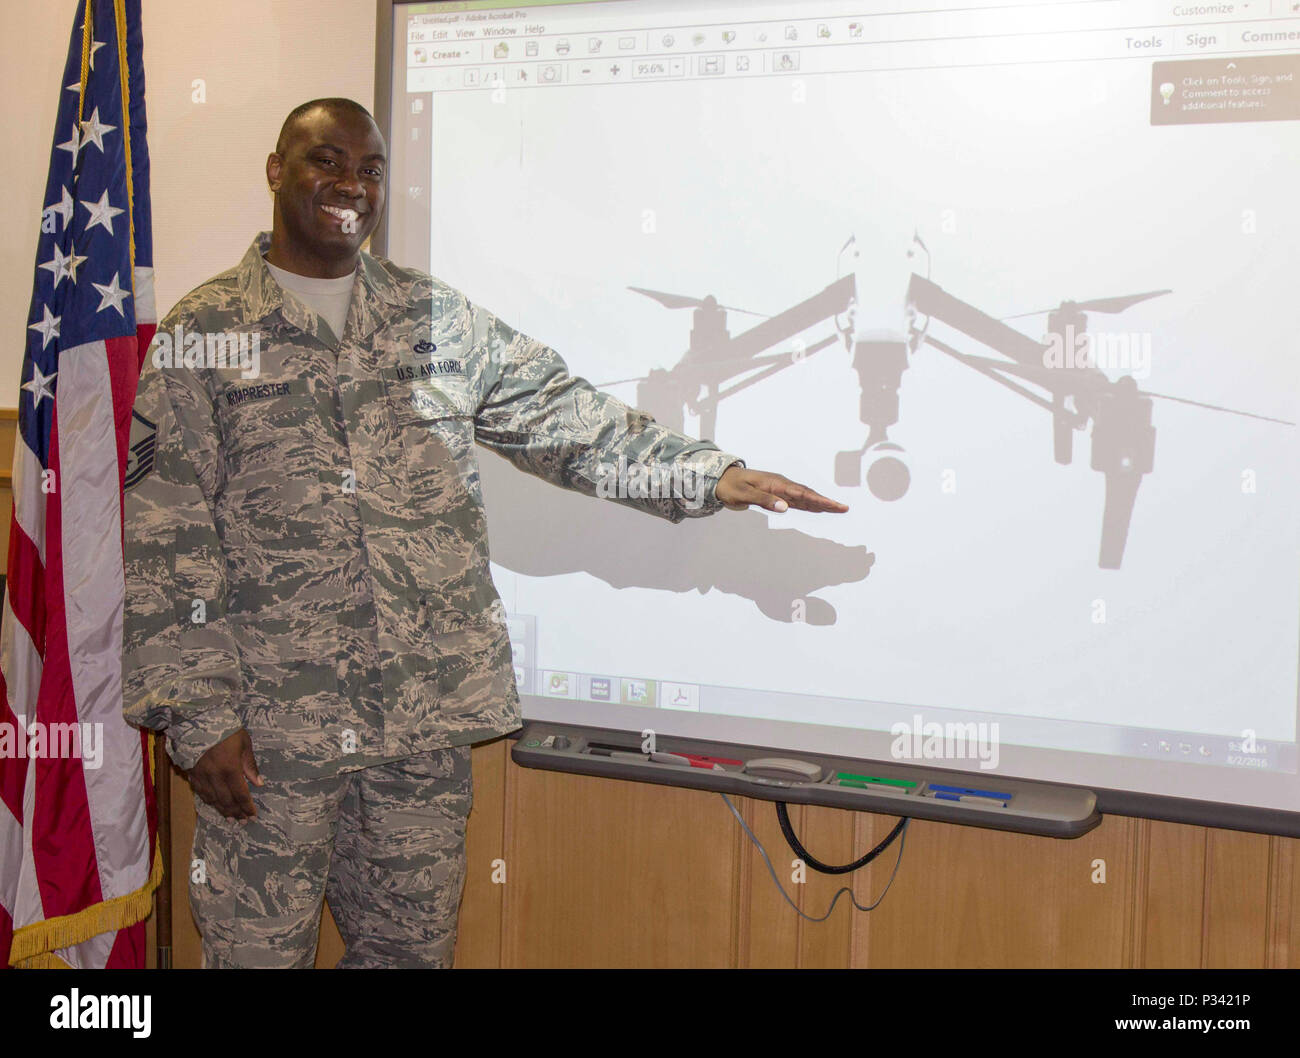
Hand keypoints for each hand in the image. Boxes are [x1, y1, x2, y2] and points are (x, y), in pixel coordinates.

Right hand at [189, 729, 263, 821]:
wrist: (199, 719)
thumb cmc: (227, 729)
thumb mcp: (244, 743)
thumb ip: (250, 765)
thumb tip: (258, 783)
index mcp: (230, 768)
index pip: (240, 793)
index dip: (247, 807)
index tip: (253, 816)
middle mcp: (214, 775)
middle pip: (226, 800)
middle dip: (235, 812)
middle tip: (242, 822)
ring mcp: (201, 775)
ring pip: (212, 799)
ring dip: (221, 809)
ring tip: (230, 817)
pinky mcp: (191, 772)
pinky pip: (200, 791)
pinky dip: (208, 800)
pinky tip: (213, 804)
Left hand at [715, 465, 848, 513]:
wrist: (721, 480)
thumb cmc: (731, 486)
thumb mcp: (744, 495)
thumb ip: (765, 500)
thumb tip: (785, 508)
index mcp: (776, 483)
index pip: (802, 493)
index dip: (819, 500)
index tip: (834, 505)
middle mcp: (781, 485)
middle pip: (807, 494)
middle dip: (825, 502)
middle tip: (843, 509)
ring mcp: (779, 490)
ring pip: (804, 498)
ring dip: (819, 504)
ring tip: (836, 509)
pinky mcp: (775, 496)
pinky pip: (795, 502)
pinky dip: (807, 506)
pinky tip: (816, 509)